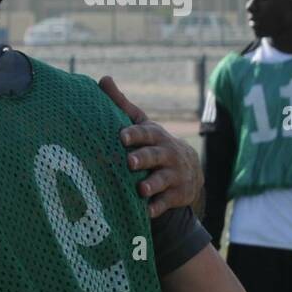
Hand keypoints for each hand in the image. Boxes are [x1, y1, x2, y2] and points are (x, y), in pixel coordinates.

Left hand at [99, 76, 202, 217]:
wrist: (188, 170)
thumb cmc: (153, 143)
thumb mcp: (142, 124)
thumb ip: (121, 104)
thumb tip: (103, 78)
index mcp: (156, 136)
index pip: (146, 133)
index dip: (135, 134)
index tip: (122, 136)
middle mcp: (167, 155)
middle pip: (156, 156)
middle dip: (143, 158)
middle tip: (129, 163)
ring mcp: (173, 176)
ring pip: (163, 180)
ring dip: (152, 185)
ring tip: (141, 190)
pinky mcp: (176, 196)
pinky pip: (166, 203)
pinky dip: (158, 208)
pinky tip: (147, 213)